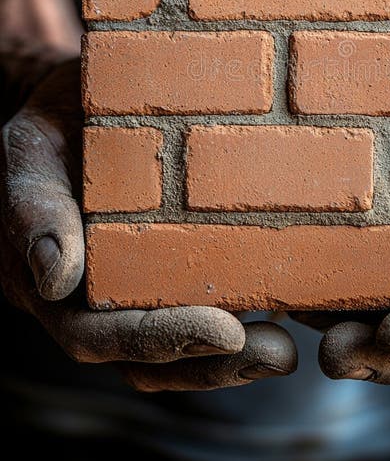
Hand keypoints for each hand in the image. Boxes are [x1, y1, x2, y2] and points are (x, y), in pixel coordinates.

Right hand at [0, 58, 296, 390]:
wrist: (79, 98)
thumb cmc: (58, 113)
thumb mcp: (32, 144)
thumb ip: (36, 206)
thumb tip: (57, 276)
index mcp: (48, 274)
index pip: (95, 332)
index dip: (159, 339)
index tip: (227, 330)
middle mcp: (83, 297)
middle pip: (140, 358)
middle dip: (209, 363)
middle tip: (277, 355)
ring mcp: (123, 288)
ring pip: (170, 352)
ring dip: (228, 361)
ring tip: (284, 353)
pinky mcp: (161, 272)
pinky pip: (197, 308)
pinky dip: (238, 320)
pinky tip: (286, 313)